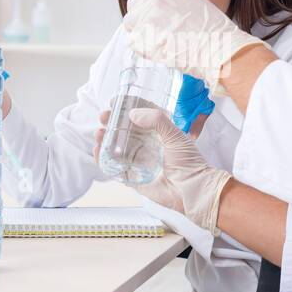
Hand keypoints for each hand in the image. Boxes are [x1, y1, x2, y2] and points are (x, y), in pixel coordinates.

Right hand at [94, 107, 231, 234]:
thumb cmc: (189, 162)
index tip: (116, 101)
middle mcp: (149, 145)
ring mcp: (141, 162)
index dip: (128, 107)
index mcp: (160, 133)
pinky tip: (99, 150)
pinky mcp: (134, 178)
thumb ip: (157, 120)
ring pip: (118, 148)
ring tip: (99, 133)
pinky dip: (104, 159)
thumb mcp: (176, 135)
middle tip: (104, 116)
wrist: (192, 190)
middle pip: (126, 130)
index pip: (142, 115)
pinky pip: (115, 168)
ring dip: (106, 139)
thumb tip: (133, 113)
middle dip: (113, 122)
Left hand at [122, 0, 264, 94]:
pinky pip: (133, 41)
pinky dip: (141, 46)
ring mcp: (147, 19)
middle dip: (141, 16)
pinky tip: (157, 48)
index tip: (153, 13)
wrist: (217, 49)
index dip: (146, 4)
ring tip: (157, 38)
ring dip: (140, 30)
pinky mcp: (144, 40)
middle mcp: (154, 0)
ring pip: (131, 23)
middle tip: (155, 28)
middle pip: (134, 6)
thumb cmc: (212, 28)